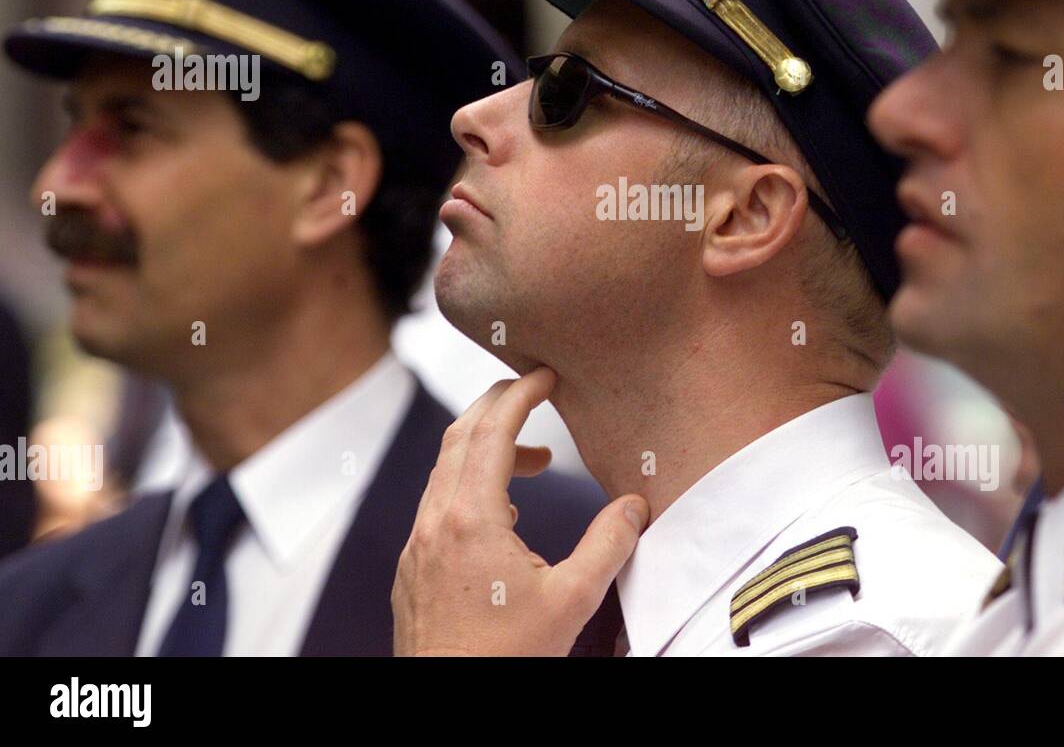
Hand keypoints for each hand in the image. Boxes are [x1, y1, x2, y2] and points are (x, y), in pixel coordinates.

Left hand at [392, 367, 648, 655]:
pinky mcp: (411, 570)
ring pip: (445, 472)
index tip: (545, 374)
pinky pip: (437, 506)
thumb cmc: (506, 660)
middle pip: (459, 436)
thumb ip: (610, 545)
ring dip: (487, 451)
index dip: (520, 393)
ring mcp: (416, 547)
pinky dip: (469, 487)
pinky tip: (503, 517)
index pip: (492, 429)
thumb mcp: (572, 601)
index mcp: (470, 519)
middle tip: (533, 392)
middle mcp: (434, 523)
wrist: (449, 706)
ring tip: (536, 465)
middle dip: (498, 406)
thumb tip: (636, 506)